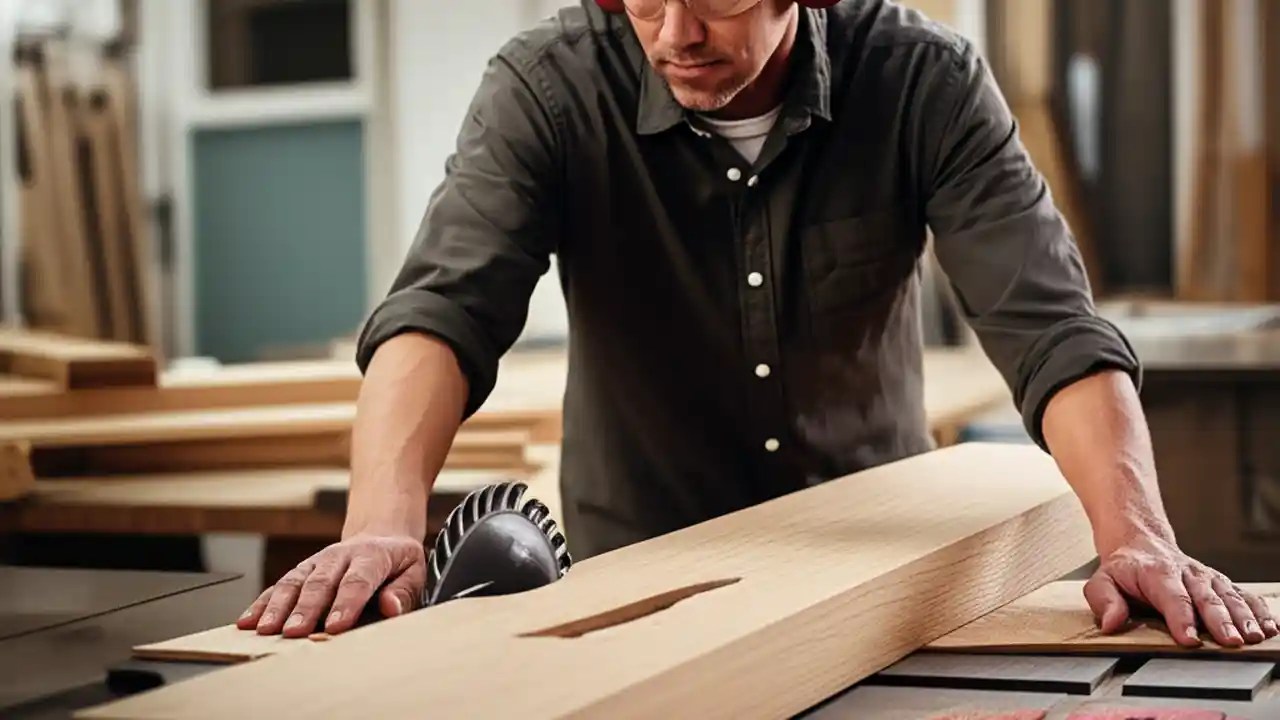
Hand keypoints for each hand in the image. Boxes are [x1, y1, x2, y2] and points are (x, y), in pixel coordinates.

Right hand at [236, 533, 426, 637]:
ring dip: (277, 607)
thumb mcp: (414, 571)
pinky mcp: (301, 571)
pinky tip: (248, 621)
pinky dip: (261, 604)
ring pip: (294, 582)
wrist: (379, 535)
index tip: (336, 625)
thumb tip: (391, 607)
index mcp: (371, 556)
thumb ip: (404, 591)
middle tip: (294, 632)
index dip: (347, 603)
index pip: (358, 580)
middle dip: (306, 609)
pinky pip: (278, 586)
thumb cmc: (397, 562)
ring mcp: (316, 562)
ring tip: (265, 629)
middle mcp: (339, 557)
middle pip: (320, 583)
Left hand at [1085, 533, 1277, 646]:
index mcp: (1157, 574)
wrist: (1142, 544)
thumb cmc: (1123, 570)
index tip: (1190, 640)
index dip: (1181, 619)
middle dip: (1220, 620)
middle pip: (1206, 598)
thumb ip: (1104, 601)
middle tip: (1231, 641)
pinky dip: (1259, 610)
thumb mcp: (1102, 580)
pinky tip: (1270, 626)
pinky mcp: (1220, 584)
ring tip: (1254, 636)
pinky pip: (1244, 595)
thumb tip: (1110, 623)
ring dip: (1244, 617)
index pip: (1171, 597)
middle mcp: (1187, 574)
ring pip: (1229, 596)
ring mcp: (1207, 578)